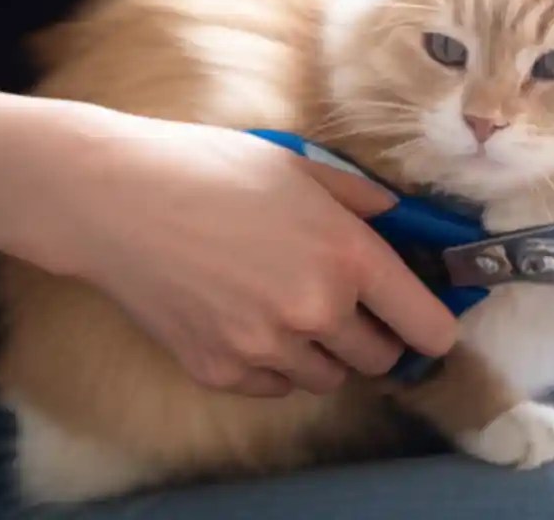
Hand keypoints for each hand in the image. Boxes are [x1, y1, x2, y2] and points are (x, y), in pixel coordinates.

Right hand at [37, 109, 455, 396]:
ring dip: (326, 353)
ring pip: (329, 377)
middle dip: (378, 337)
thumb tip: (401, 218)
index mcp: (348, 257)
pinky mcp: (222, 371)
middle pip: (381, 359)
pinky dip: (276, 365)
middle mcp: (316, 311)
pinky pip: (276, 386)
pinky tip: (251, 321)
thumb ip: (362, 199)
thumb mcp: (301, 167)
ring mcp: (267, 347)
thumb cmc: (211, 169)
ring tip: (294, 309)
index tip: (431, 325)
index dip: (436, 328)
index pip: (426, 326)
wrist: (117, 200)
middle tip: (355, 308)